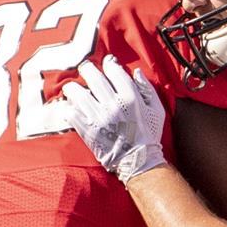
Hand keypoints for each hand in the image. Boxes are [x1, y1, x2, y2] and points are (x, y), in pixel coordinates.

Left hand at [61, 55, 167, 182]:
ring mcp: (97, 116)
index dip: (109, 64)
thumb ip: (148, 89)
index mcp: (131, 97)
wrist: (138, 162)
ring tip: (74, 89)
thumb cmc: (149, 135)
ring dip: (73, 87)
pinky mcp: (86, 128)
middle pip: (92, 76)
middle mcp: (112, 104)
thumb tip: (136, 72)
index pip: (114, 71)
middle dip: (87, 69)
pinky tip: (71, 106)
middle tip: (86, 70)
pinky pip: (69, 111)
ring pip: (75, 91)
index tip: (107, 64)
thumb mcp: (157, 110)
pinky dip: (68, 107)